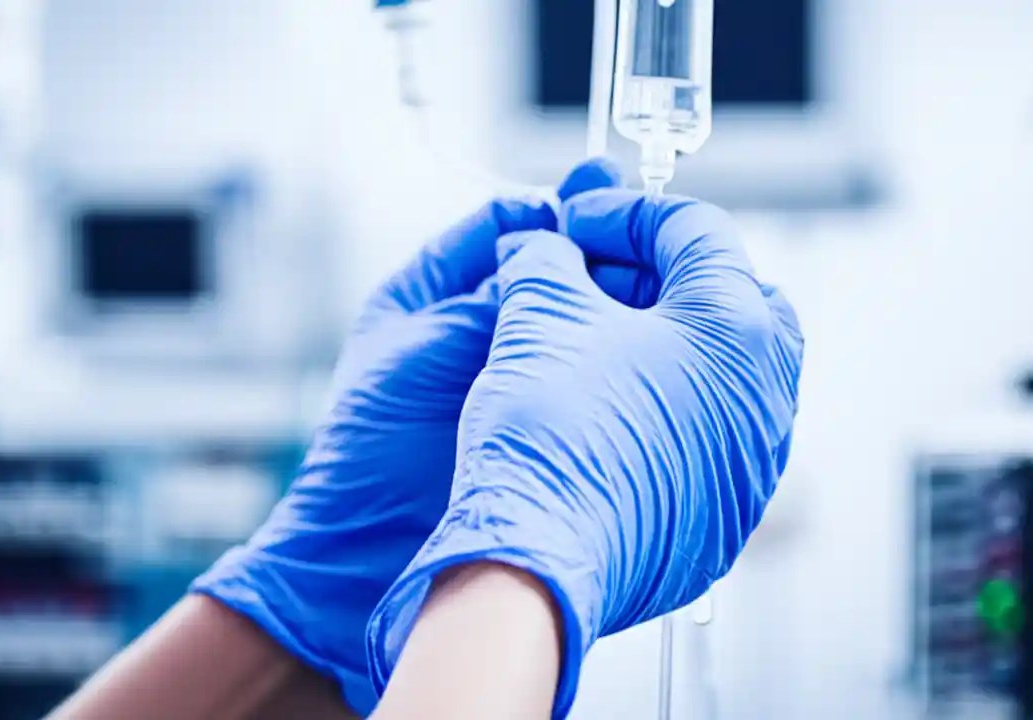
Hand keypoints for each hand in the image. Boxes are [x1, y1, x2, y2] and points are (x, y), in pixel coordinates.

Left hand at [191, 160, 622, 715]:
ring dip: (612, 299)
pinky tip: (652, 335)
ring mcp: (517, 377)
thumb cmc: (372, 446)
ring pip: (576, 320)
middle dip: (594, 248)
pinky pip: (588, 373)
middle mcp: (479, 330)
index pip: (501, 230)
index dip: (548, 211)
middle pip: (548, 272)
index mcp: (431, 295)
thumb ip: (491, 291)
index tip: (596, 195)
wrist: (371, 549)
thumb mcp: (426, 344)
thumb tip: (549, 231)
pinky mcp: (549, 422)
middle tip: (645, 224)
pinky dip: (617, 352)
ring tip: (661, 274)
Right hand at [367, 189, 803, 718]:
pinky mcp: (728, 512)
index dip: (624, 213)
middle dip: (660, 276)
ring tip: (596, 344)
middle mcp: (766, 392)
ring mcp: (754, 459)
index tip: (576, 224)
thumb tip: (544, 250)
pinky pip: (709, 436)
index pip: (695, 230)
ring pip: (723, 371)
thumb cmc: (550, 437)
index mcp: (738, 326)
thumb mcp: (538, 314)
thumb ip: (548, 260)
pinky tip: (607, 411)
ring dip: (667, 343)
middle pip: (729, 297)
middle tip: (596, 280)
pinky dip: (668, 407)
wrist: (539, 561)